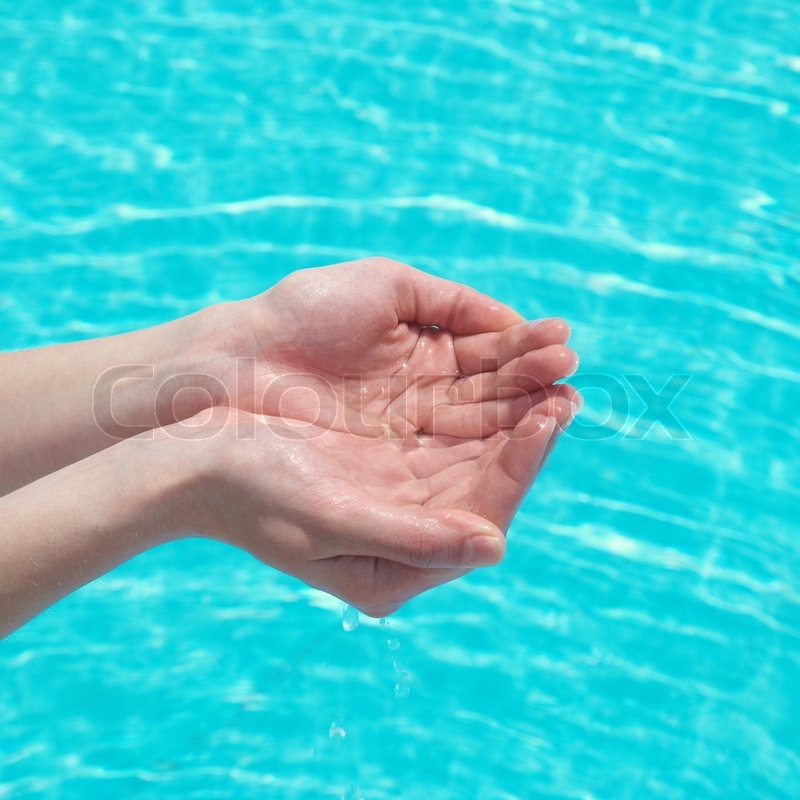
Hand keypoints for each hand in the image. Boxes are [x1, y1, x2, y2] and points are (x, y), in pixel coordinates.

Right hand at [172, 395, 576, 617]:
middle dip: (527, 433)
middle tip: (567, 384)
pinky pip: (443, 431)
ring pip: (471, 451)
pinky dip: (473, 400)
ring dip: (509, 410)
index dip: (522, 464)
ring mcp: (395, 494)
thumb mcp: (329, 521)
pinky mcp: (383, 461)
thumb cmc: (252, 494)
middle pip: (485, 481)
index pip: (481, 513)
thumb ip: (413, 538)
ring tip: (548, 370)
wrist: (195, 460)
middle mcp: (405, 532)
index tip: (553, 414)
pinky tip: (497, 372)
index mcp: (395, 566)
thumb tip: (493, 547)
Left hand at [216, 257, 577, 445]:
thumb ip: (454, 303)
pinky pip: (448, 469)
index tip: (562, 346)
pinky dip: (486, 455)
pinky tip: (523, 435)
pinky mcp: (388, 480)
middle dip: (530, 388)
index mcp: (422, 356)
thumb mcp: (386, 288)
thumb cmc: (302, 315)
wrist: (234, 362)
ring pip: (476, 434)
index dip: (523, 357)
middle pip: (489, 402)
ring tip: (561, 400)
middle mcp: (419, 403)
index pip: (487, 363)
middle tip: (569, 377)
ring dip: (520, 419)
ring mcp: (404, 442)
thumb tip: (516, 321)